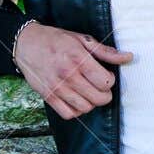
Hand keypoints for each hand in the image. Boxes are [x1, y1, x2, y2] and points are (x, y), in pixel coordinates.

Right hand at [13, 22, 132, 119]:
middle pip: (98, 98)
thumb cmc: (56, 40)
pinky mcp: (48, 96)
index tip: (105, 75)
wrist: (26, 43)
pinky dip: (76, 110)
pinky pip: (68, 114)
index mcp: (79, 59)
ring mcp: (57, 87)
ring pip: (85, 108)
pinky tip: (76, 99)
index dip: (110, 80)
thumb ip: (105, 52)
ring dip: (91, 102)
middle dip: (104, 94)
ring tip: (88, 92)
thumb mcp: (82, 40)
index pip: (106, 82)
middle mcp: (68, 75)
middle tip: (100, 86)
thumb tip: (128, 57)